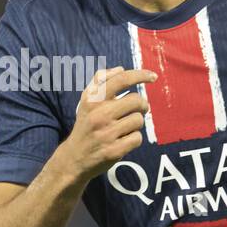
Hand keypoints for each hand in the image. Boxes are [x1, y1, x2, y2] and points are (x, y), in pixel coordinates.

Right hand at [61, 66, 154, 182]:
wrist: (74, 158)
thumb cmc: (85, 126)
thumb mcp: (86, 102)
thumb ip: (100, 81)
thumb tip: (120, 68)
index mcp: (92, 100)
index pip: (121, 80)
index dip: (140, 75)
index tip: (153, 77)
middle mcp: (99, 115)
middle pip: (136, 101)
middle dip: (142, 105)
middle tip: (139, 109)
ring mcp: (106, 134)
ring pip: (138, 120)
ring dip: (136, 124)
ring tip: (125, 128)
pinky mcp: (114, 151)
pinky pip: (137, 138)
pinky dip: (134, 139)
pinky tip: (123, 140)